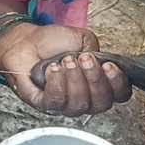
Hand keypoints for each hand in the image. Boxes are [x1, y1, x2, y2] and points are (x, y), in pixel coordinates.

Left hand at [0, 22, 130, 115]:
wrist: (25, 41)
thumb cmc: (52, 43)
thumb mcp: (83, 40)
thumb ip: (98, 49)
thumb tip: (102, 62)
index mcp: (98, 84)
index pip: (119, 95)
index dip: (118, 83)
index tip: (109, 66)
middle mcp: (84, 98)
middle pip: (101, 103)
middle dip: (95, 79)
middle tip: (84, 59)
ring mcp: (65, 104)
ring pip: (79, 104)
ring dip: (75, 80)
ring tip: (66, 61)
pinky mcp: (44, 104)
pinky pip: (56, 102)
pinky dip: (56, 83)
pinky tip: (53, 69)